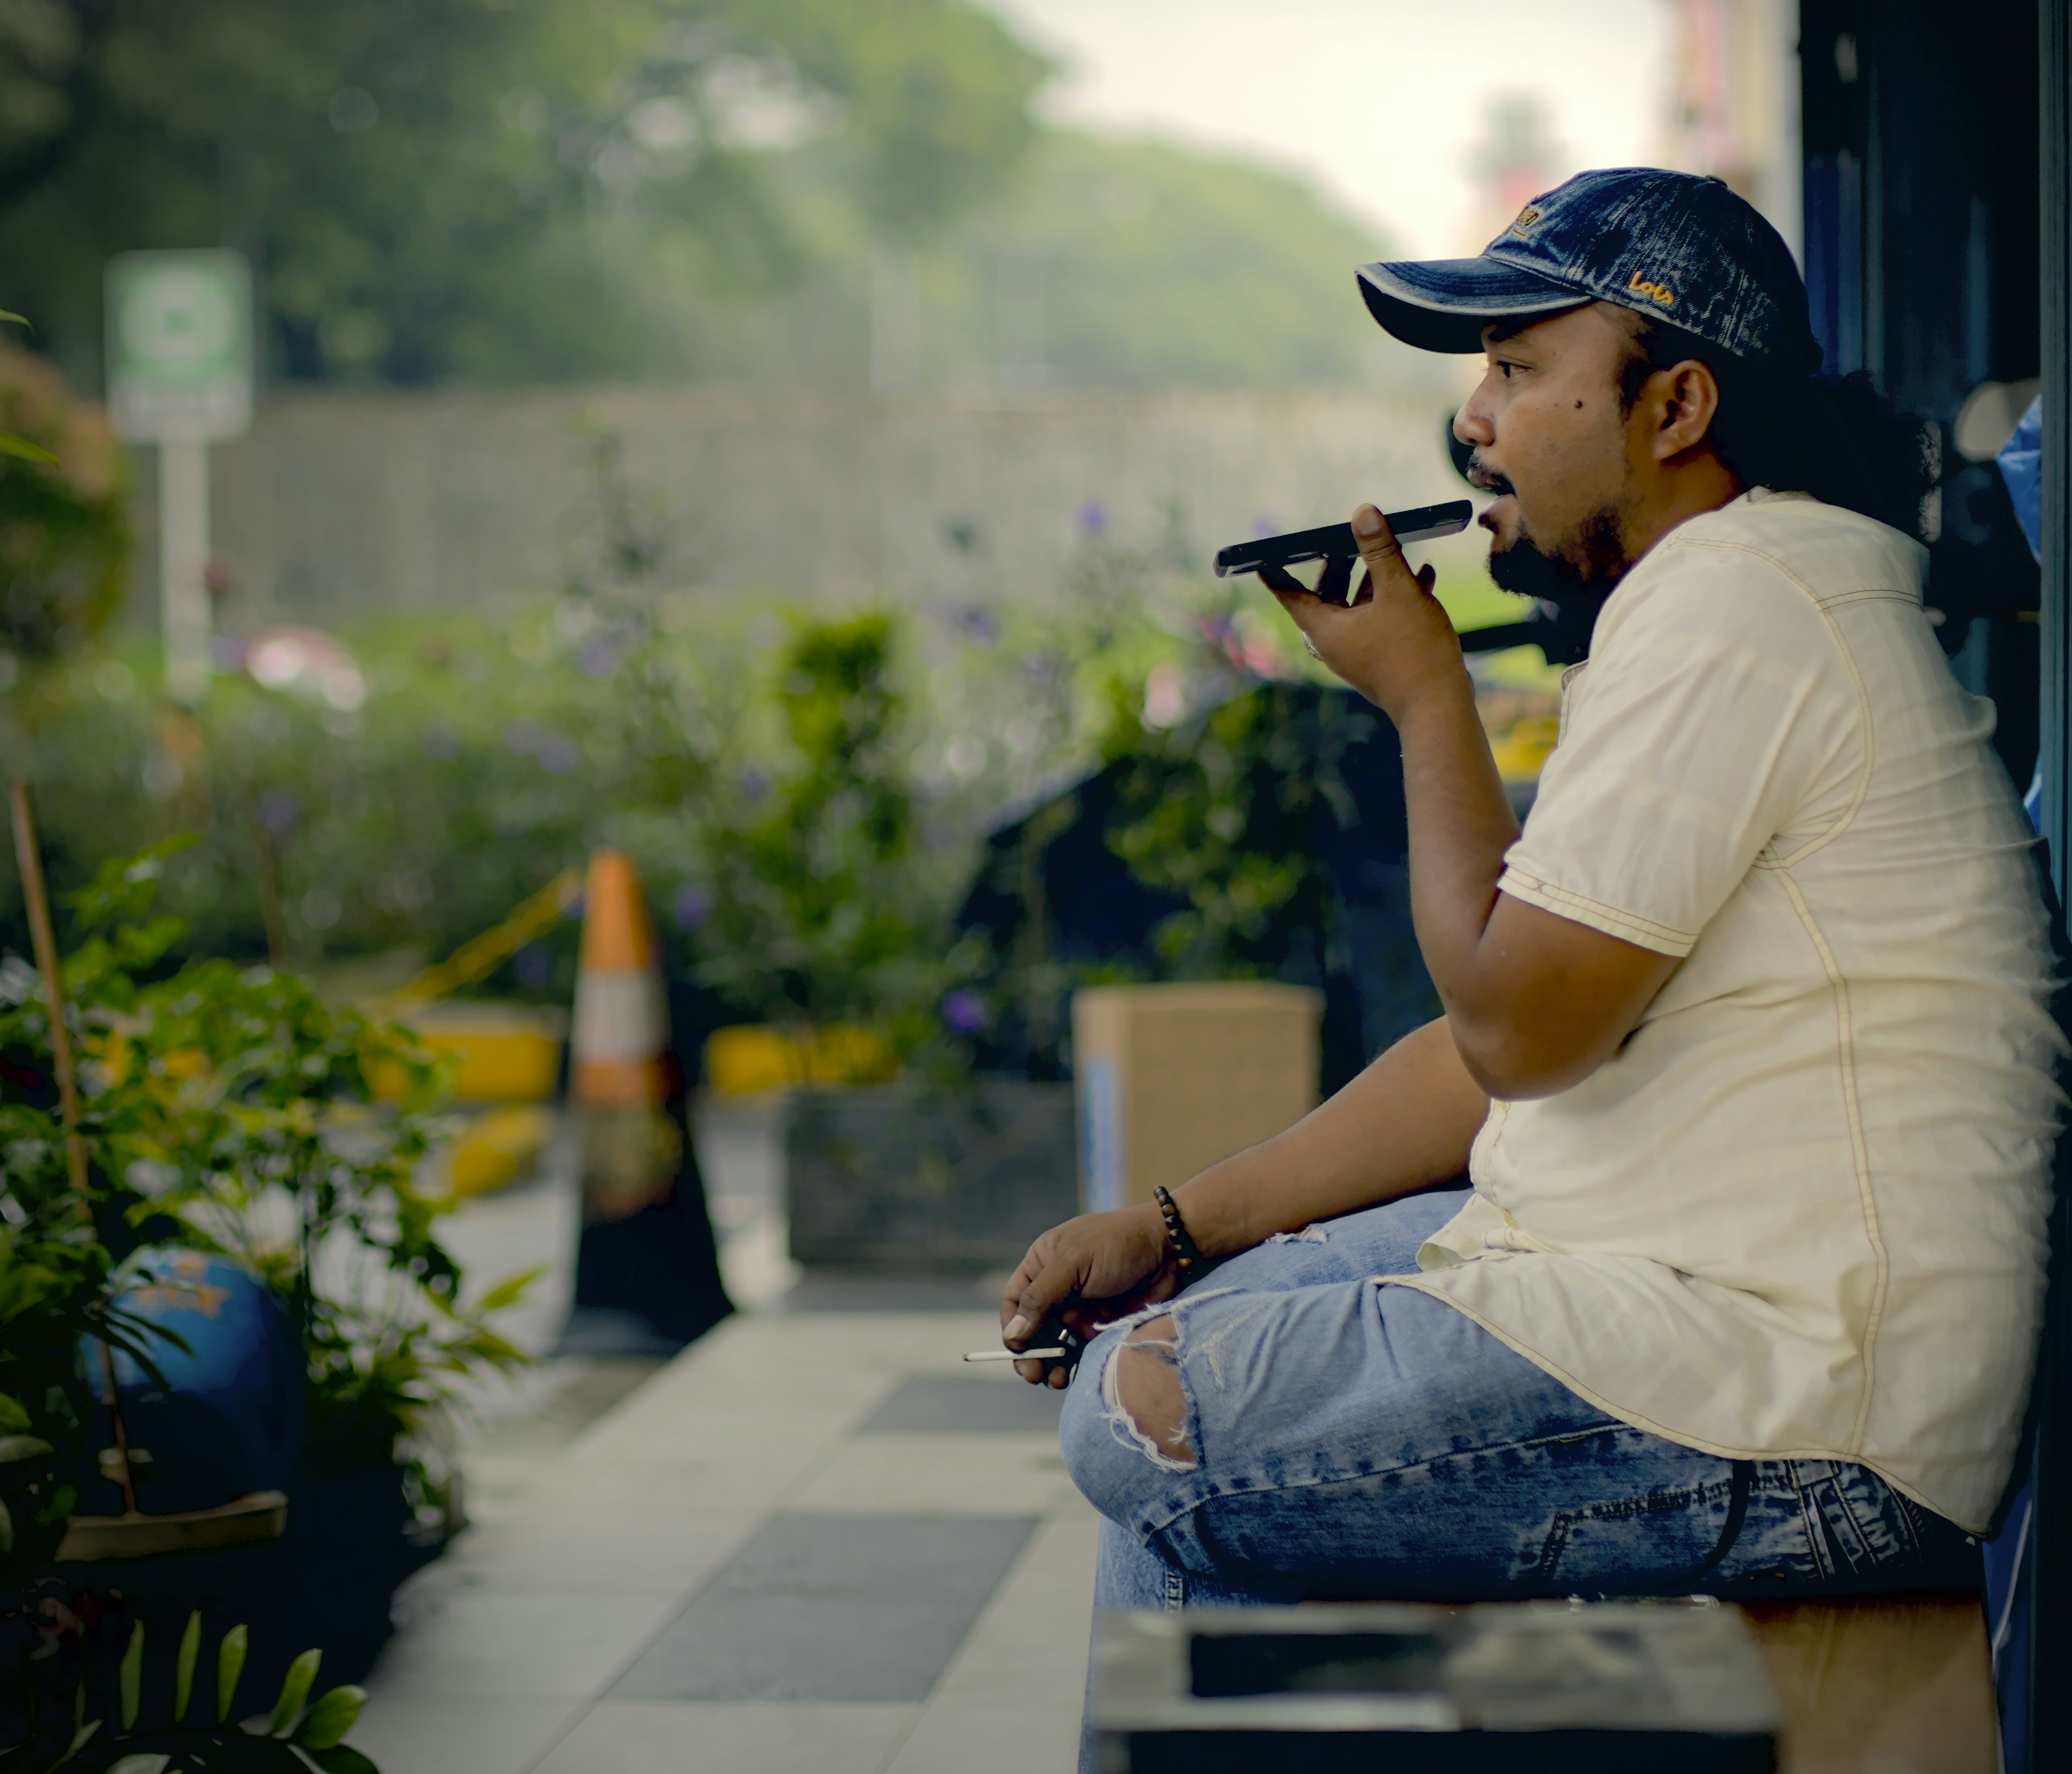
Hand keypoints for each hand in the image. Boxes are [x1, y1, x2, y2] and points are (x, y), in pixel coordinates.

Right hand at [998, 1204, 1176, 1386]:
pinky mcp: (1101, 1326)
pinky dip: (1073, 1366)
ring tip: (1054, 1381)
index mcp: (1044, 1263)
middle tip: (1033, 1375)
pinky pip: (1080, 1351)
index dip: (1012, 1326)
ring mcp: (1080, 1309)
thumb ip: (1041, 1298)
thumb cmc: (1118, 1244)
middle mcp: (1058, 1288)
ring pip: (1055, 1344)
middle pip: (1033, 1328)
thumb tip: (1013, 1335)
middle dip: (1030, 1353)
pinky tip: (1071, 1377)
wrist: (1170, 1250)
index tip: (1017, 1349)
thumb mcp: (1073, 1263)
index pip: (1016, 1301)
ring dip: (1050, 1365)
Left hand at [1264, 503, 1468, 724]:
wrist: (1439, 707)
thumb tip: (1362, 514)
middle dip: (1340, 565)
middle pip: (1327, 596)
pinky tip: (1425, 573)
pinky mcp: (1383, 659)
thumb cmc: (1413, 651)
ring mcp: (1360, 653)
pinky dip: (1395, 597)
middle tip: (1349, 538)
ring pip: (1358, 606)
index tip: (1262, 557)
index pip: (1291, 594)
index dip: (1277, 572)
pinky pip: (1381, 620)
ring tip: (1396, 550)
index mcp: (1326, 629)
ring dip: (1376, 578)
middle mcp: (1337, 643)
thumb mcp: (1398, 591)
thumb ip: (1380, 551)